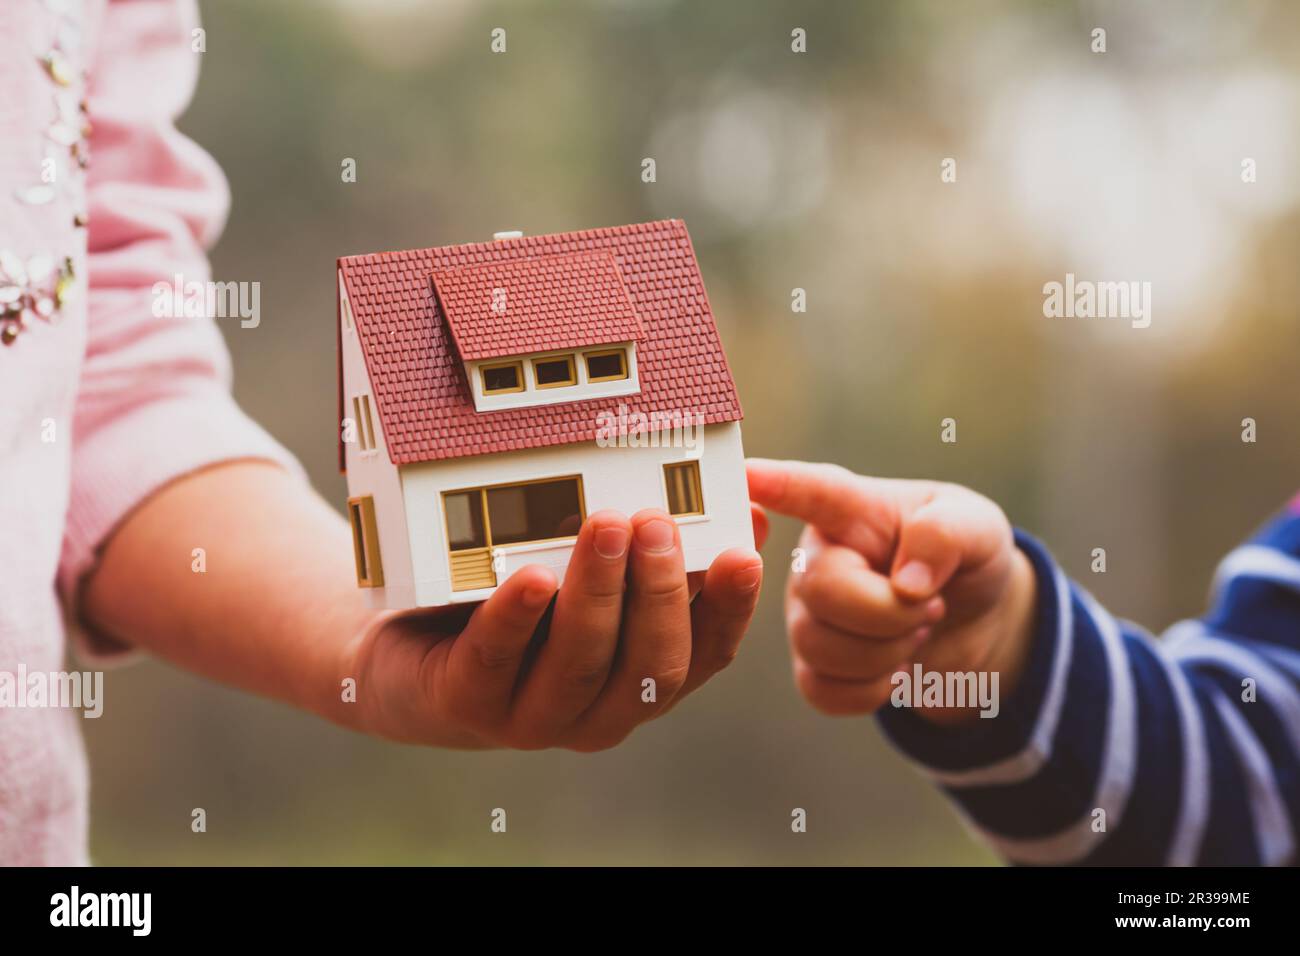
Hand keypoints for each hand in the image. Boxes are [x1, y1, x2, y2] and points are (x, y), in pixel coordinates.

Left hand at [344, 508, 765, 750]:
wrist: (409, 652)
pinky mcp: (466, 704)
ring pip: (580, 665)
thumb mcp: (595, 577)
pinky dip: (516, 617)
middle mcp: (599, 711)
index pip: (706, 653)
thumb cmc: (520, 605)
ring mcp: (532, 717)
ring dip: (598, 593)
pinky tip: (530, 576)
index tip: (741, 555)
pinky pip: (496, 661)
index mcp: (641, 682)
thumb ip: (662, 553)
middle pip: (651, 666)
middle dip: (660, 593)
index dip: (730, 609)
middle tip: (656, 523)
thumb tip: (749, 509)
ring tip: (604, 524)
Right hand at [745, 459, 1035, 722]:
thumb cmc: (966, 557)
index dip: (775, 483)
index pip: (809, 492)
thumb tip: (907, 581)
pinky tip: (894, 669)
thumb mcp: (979, 528)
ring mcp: (808, 612)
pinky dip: (872, 690)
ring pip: (818, 646)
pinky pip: (821, 689)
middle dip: (890, 612)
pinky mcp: (813, 663)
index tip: (746, 474)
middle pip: (821, 589)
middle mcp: (817, 557)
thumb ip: (948, 534)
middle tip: (932, 605)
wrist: (977, 621)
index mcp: (852, 511)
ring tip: (916, 630)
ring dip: (888, 652)